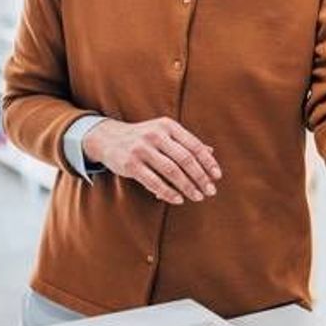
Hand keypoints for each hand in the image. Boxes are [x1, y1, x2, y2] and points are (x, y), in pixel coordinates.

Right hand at [83, 117, 221, 204]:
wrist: (108, 138)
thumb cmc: (144, 138)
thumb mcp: (165, 133)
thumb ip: (186, 142)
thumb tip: (211, 153)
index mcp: (168, 126)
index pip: (194, 145)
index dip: (208, 162)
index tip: (217, 177)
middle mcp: (156, 135)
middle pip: (185, 159)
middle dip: (200, 177)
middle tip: (210, 191)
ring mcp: (142, 149)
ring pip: (171, 171)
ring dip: (187, 186)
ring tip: (198, 197)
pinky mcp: (130, 164)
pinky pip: (153, 182)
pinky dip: (168, 192)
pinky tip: (178, 199)